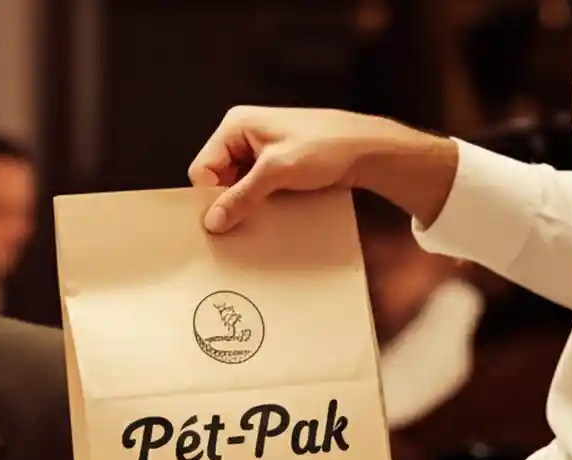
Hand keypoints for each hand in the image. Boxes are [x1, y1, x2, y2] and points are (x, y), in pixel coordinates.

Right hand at [190, 106, 456, 232]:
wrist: (368, 149)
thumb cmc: (327, 146)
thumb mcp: (277, 172)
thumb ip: (242, 197)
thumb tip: (213, 221)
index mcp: (235, 125)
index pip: (203, 168)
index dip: (212, 194)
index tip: (226, 215)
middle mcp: (243, 135)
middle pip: (217, 178)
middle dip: (230, 199)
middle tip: (248, 214)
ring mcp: (259, 150)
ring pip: (237, 186)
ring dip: (248, 202)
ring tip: (267, 209)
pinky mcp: (275, 165)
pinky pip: (255, 188)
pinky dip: (261, 201)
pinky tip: (275, 208)